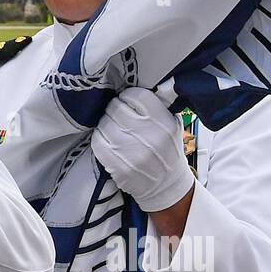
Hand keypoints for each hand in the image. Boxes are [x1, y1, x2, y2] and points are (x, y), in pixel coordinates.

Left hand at [91, 87, 194, 212]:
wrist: (166, 186)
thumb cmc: (168, 151)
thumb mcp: (173, 125)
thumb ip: (158, 106)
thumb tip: (134, 85)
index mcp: (164, 122)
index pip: (136, 95)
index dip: (128, 96)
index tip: (129, 101)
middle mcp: (148, 136)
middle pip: (116, 107)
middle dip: (115, 108)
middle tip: (119, 115)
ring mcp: (130, 151)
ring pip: (104, 122)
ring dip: (107, 123)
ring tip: (116, 129)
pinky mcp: (116, 164)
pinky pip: (97, 140)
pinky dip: (100, 137)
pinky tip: (110, 140)